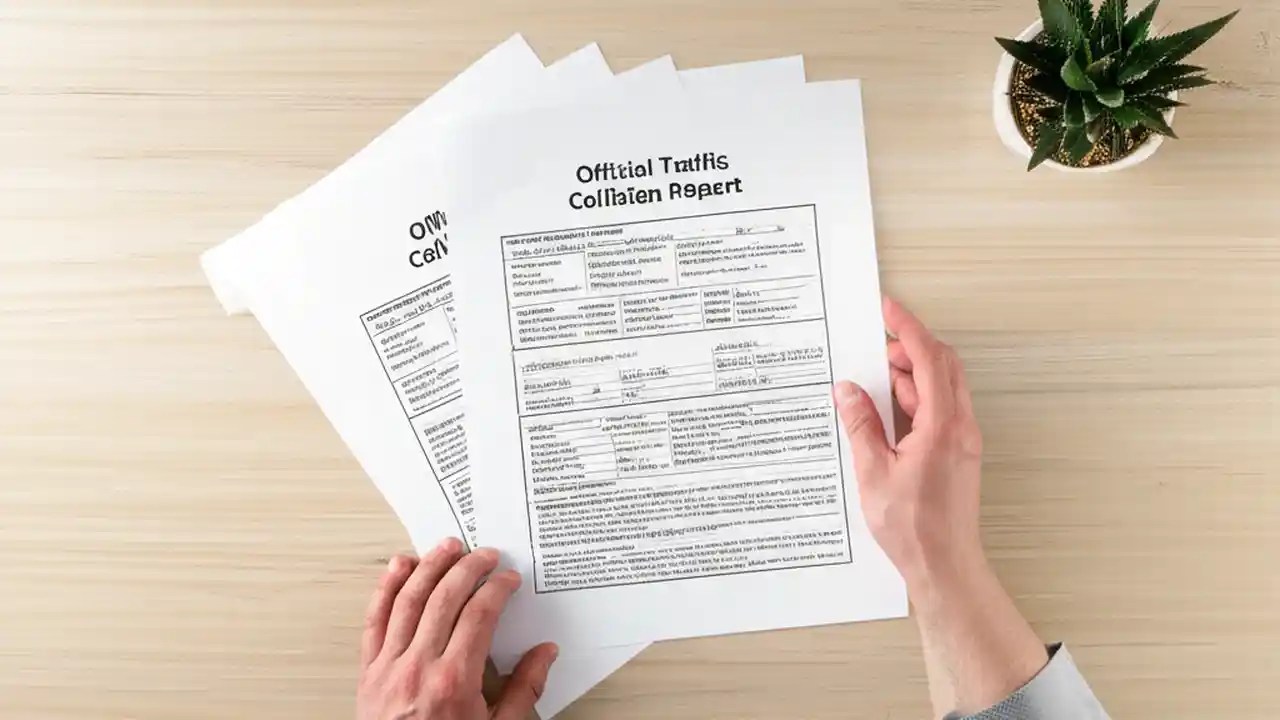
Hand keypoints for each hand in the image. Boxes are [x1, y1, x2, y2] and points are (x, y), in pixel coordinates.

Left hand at [357, 538, 557, 719]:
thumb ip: (523, 690)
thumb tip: (546, 653)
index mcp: (454, 682)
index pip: (478, 616)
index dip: (496, 589)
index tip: (508, 579)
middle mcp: (418, 668)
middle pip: (445, 599)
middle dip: (468, 568)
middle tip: (485, 554)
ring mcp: (389, 667)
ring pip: (408, 600)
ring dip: (430, 567)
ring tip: (447, 547)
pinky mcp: (368, 671)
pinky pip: (374, 620)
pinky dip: (386, 589)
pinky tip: (399, 568)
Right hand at [833, 296, 985, 594]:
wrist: (945, 566)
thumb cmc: (914, 528)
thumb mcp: (873, 473)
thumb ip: (860, 426)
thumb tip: (848, 391)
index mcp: (942, 425)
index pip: (928, 358)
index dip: (907, 327)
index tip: (887, 307)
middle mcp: (960, 426)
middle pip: (941, 365)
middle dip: (907, 347)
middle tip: (872, 346)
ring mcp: (961, 439)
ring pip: (940, 387)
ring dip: (909, 375)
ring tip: (869, 381)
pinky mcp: (956, 452)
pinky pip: (938, 409)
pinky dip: (913, 398)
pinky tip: (884, 411)